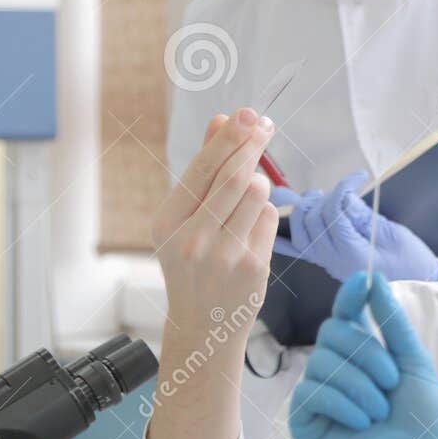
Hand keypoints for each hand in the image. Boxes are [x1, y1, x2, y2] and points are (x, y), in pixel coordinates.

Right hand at [151, 109, 278, 353]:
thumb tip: (221, 120)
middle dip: (252, 144)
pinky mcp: (253, 265)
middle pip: (234, 175)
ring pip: (257, 193)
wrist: (203, 324)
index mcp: (168, 222)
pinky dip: (264, 213)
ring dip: (259, 182)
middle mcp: (193, 237)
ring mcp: (225, 254)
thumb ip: (202, 170)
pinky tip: (250, 231)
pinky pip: (269, 217)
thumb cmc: (193, 263)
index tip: (246, 114)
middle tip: (264, 124)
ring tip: (248, 192)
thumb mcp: (183, 219)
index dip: (228, 138)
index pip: (203, 169)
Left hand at [270, 171, 437, 282]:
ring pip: (301, 234)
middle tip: (341, 190)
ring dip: (303, 211)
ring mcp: (328, 263)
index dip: (342, 190)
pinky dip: (285, 239)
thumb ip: (364, 216)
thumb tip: (342, 196)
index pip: (334, 214)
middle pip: (313, 221)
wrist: (416, 288)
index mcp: (353, 254)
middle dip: (323, 200)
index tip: (358, 176)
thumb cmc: (412, 263)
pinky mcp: (328, 262)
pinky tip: (275, 225)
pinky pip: (299, 252)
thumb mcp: (394, 235)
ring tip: (315, 197)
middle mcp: (334, 260)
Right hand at [289, 272, 437, 438]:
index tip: (363, 281)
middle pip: (331, 333)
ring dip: (361, 387)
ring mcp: (316, 398)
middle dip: (368, 355)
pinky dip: (344, 406)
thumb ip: (392, 323)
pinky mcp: (303, 425)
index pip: (345, 316)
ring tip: (380, 413)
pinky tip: (362, 426)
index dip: (351, 297)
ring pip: (322, 363)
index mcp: (360, 357)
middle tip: (391, 384)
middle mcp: (334, 373)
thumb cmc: (422, 423)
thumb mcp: (414, 364)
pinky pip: (311, 393)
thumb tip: (372, 279)